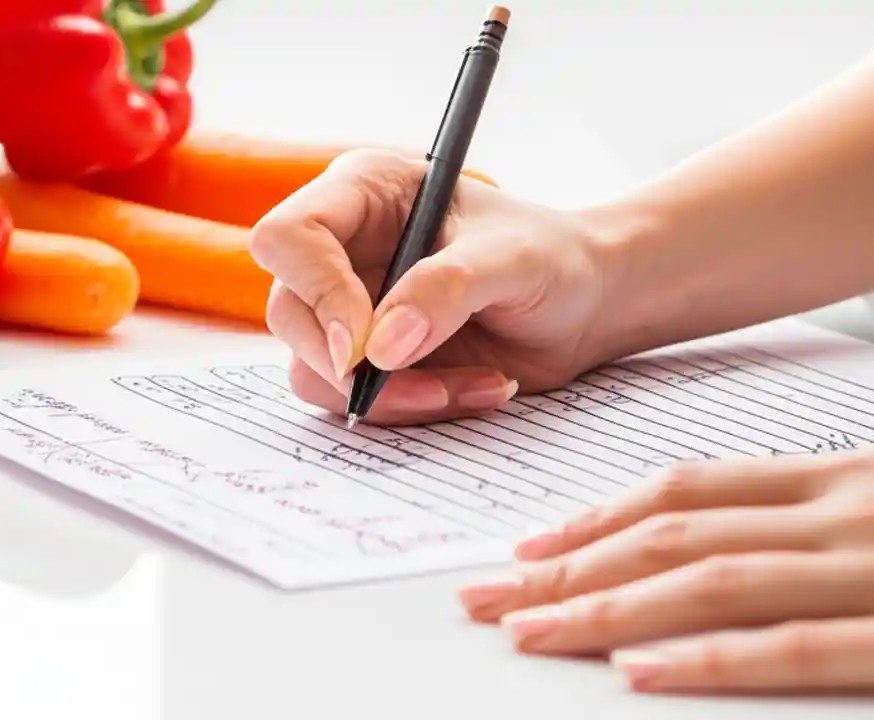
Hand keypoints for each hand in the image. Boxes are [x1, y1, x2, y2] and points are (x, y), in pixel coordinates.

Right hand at [249, 149, 612, 424]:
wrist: (583, 304)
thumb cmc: (551, 258)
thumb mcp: (511, 260)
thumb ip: (446, 291)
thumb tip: (379, 348)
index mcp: (364, 193)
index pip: (290, 237)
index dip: (316, 292)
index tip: (363, 346)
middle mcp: (342, 249)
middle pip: (290, 312)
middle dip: (351, 363)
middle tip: (427, 384)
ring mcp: (350, 307)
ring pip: (314, 367)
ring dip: (391, 395)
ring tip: (471, 384)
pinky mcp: (368, 358)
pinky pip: (354, 400)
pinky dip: (411, 408)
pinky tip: (472, 387)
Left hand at [458, 450, 873, 697]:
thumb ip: (824, 517)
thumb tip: (728, 542)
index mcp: (842, 479)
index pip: (687, 491)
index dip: (597, 517)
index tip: (531, 544)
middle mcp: (848, 516)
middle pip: (673, 535)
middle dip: (568, 565)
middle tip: (488, 593)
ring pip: (712, 586)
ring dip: (607, 610)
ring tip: (530, 631)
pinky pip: (794, 650)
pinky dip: (708, 661)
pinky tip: (641, 673)